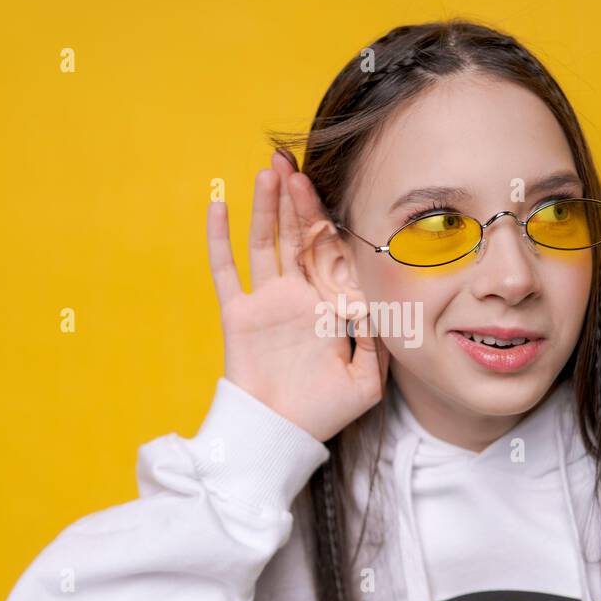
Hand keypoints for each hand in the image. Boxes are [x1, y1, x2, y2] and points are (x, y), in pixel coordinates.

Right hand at [205, 151, 387, 442]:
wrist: (279, 436)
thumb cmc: (324, 413)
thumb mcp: (367, 381)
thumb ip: (378, 342)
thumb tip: (382, 303)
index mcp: (330, 306)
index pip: (331, 253)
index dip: (330, 221)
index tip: (332, 188)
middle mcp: (298, 297)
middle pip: (298, 237)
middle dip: (298, 201)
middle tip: (293, 164)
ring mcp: (266, 302)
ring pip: (265, 243)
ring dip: (266, 208)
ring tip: (268, 172)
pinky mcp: (237, 313)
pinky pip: (225, 269)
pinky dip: (219, 238)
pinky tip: (218, 205)